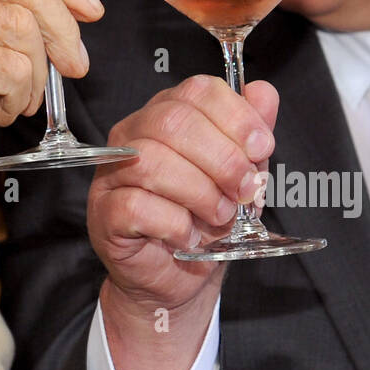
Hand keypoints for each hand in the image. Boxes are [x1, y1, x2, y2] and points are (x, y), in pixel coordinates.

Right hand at [87, 75, 278, 369]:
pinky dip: (174, 223)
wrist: (179, 278)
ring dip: (201, 193)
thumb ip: (250, 133)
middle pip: (174, 122)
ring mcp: (114, 173)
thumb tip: (264, 93)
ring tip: (221, 215)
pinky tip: (189, 236)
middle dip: (223, 158)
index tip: (262, 147)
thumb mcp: (238, 173)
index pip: (197, 91)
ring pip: (153, 162)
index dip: (236, 116)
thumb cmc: (204, 219)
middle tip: (246, 190)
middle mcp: (134, 135)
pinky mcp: (105, 212)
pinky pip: (136, 206)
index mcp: (167, 114)